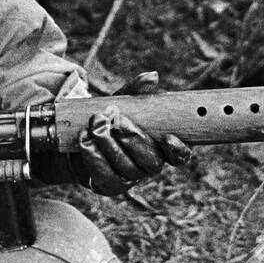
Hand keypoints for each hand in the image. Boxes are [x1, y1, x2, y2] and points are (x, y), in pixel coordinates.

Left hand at [78, 72, 192, 196]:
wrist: (83, 137)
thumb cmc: (112, 119)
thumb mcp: (124, 102)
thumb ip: (137, 91)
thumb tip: (152, 76)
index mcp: (161, 146)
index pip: (180, 155)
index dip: (178, 150)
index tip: (168, 137)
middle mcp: (149, 165)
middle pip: (151, 162)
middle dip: (132, 139)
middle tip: (116, 120)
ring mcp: (130, 178)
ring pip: (125, 168)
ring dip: (108, 145)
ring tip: (95, 124)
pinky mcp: (110, 186)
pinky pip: (104, 176)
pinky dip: (93, 156)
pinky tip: (85, 139)